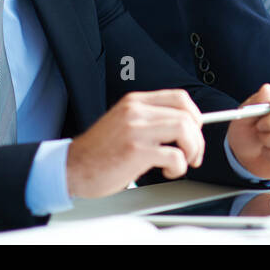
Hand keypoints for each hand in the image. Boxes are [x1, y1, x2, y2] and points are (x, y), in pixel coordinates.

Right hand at [66, 89, 204, 197]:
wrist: (72, 168)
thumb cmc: (99, 152)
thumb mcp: (124, 123)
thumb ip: (150, 119)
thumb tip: (185, 126)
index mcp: (135, 102)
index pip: (180, 97)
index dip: (195, 116)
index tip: (195, 132)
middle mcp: (136, 111)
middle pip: (187, 115)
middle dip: (197, 139)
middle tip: (193, 155)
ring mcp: (136, 129)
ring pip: (184, 129)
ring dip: (191, 150)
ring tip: (182, 162)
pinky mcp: (136, 151)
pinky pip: (174, 155)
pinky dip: (179, 166)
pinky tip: (168, 172)